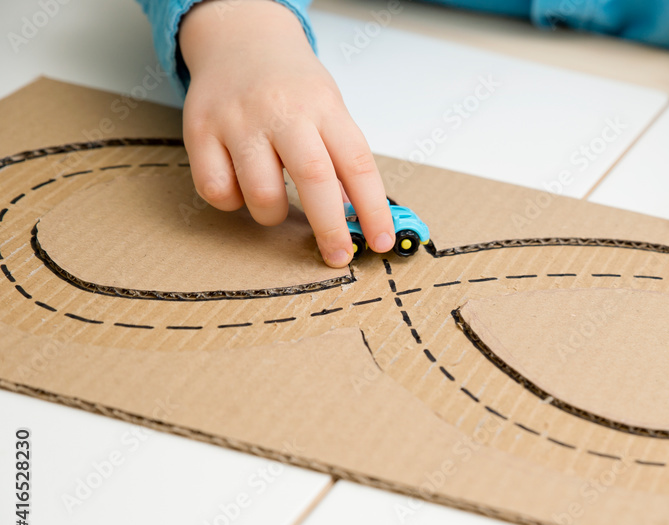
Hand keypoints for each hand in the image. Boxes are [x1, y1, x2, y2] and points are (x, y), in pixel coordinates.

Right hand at [179, 0, 393, 267]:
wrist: (240, 37)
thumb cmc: (292, 86)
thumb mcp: (329, 111)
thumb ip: (341, 160)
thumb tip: (354, 217)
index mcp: (324, 107)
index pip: (358, 164)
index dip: (373, 209)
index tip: (381, 241)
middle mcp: (282, 111)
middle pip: (314, 178)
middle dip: (330, 227)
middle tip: (337, 256)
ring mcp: (238, 120)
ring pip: (261, 193)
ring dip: (272, 215)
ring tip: (276, 205)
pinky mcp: (200, 129)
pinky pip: (216, 189)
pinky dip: (231, 201)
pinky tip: (239, 186)